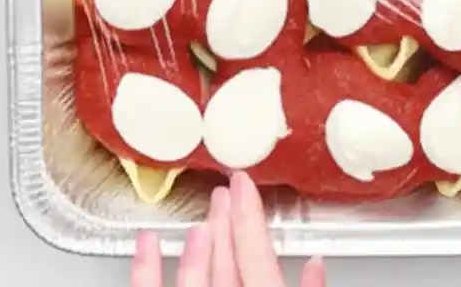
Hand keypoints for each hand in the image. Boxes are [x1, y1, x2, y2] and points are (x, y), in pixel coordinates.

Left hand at [130, 172, 324, 286]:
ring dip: (199, 244)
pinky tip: (146, 241)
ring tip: (203, 218)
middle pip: (227, 261)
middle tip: (227, 192)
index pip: (256, 257)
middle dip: (228, 222)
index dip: (250, 216)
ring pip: (194, 276)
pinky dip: (145, 266)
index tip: (243, 184)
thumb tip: (315, 266)